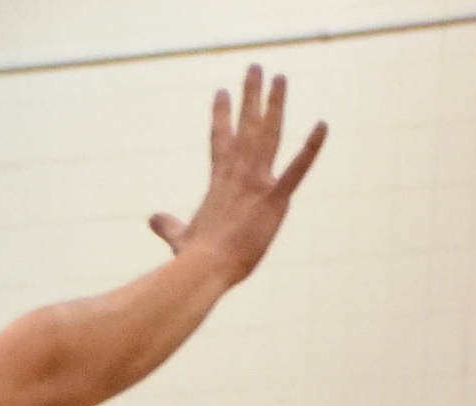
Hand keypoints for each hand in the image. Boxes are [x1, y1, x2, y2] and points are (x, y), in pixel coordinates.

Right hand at [148, 66, 328, 281]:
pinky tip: (323, 125)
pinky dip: (311, 147)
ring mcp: (256, 183)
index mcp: (219, 182)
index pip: (220, 140)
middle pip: (245, 126)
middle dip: (250, 95)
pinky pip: (297, 168)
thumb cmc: (193, 258)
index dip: (221, 115)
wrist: (205, 267)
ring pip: (268, 134)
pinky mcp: (274, 198)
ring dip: (274, 104)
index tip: (222, 92)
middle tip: (255, 67)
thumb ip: (168, 225)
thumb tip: (152, 219)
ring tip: (279, 77)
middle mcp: (238, 174)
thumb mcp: (179, 237)